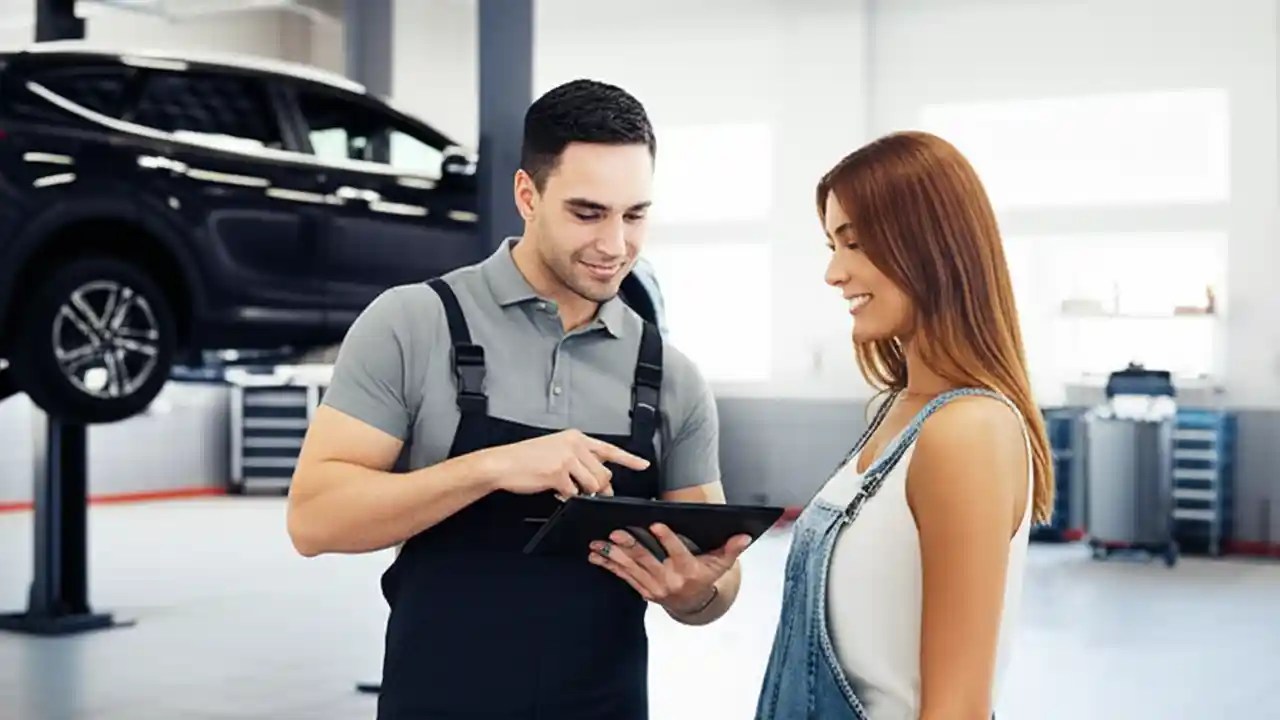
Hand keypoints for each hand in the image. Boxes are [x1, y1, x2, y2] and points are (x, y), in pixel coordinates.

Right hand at [479, 429, 648, 497]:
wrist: (502, 463)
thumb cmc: (526, 459)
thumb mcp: (556, 450)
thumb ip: (580, 461)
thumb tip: (599, 482)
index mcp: (576, 438)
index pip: (609, 448)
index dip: (629, 459)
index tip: (644, 465)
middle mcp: (574, 445)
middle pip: (603, 473)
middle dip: (599, 488)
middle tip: (587, 493)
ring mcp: (567, 458)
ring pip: (592, 485)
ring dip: (582, 493)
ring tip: (566, 488)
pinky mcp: (558, 473)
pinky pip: (574, 494)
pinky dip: (566, 497)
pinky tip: (555, 491)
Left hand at [588, 523, 750, 611]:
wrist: (693, 603)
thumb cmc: (705, 576)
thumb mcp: (720, 564)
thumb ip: (731, 549)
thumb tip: (745, 536)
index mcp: (688, 570)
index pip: (677, 552)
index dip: (666, 539)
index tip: (656, 524)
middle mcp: (669, 580)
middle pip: (647, 559)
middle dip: (630, 545)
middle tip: (616, 531)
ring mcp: (653, 586)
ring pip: (631, 568)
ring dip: (613, 555)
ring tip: (598, 543)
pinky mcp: (642, 589)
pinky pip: (623, 576)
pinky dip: (609, 565)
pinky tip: (596, 555)